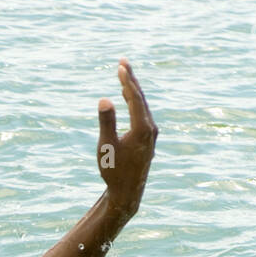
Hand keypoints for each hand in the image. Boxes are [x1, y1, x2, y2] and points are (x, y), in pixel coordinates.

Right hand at [97, 59, 157, 217]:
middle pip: (141, 98)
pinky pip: (142, 114)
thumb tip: (104, 99)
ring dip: (133, 91)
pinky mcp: (147, 140)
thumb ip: (106, 122)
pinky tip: (129, 99)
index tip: (121, 66)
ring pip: (142, 106)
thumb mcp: (106, 147)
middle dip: (131, 80)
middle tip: (124, 63)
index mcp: (142, 128)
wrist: (127, 193)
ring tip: (125, 76)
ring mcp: (151, 135)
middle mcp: (150, 129)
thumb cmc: (114, 171)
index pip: (135, 97)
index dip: (127, 80)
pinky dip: (135, 103)